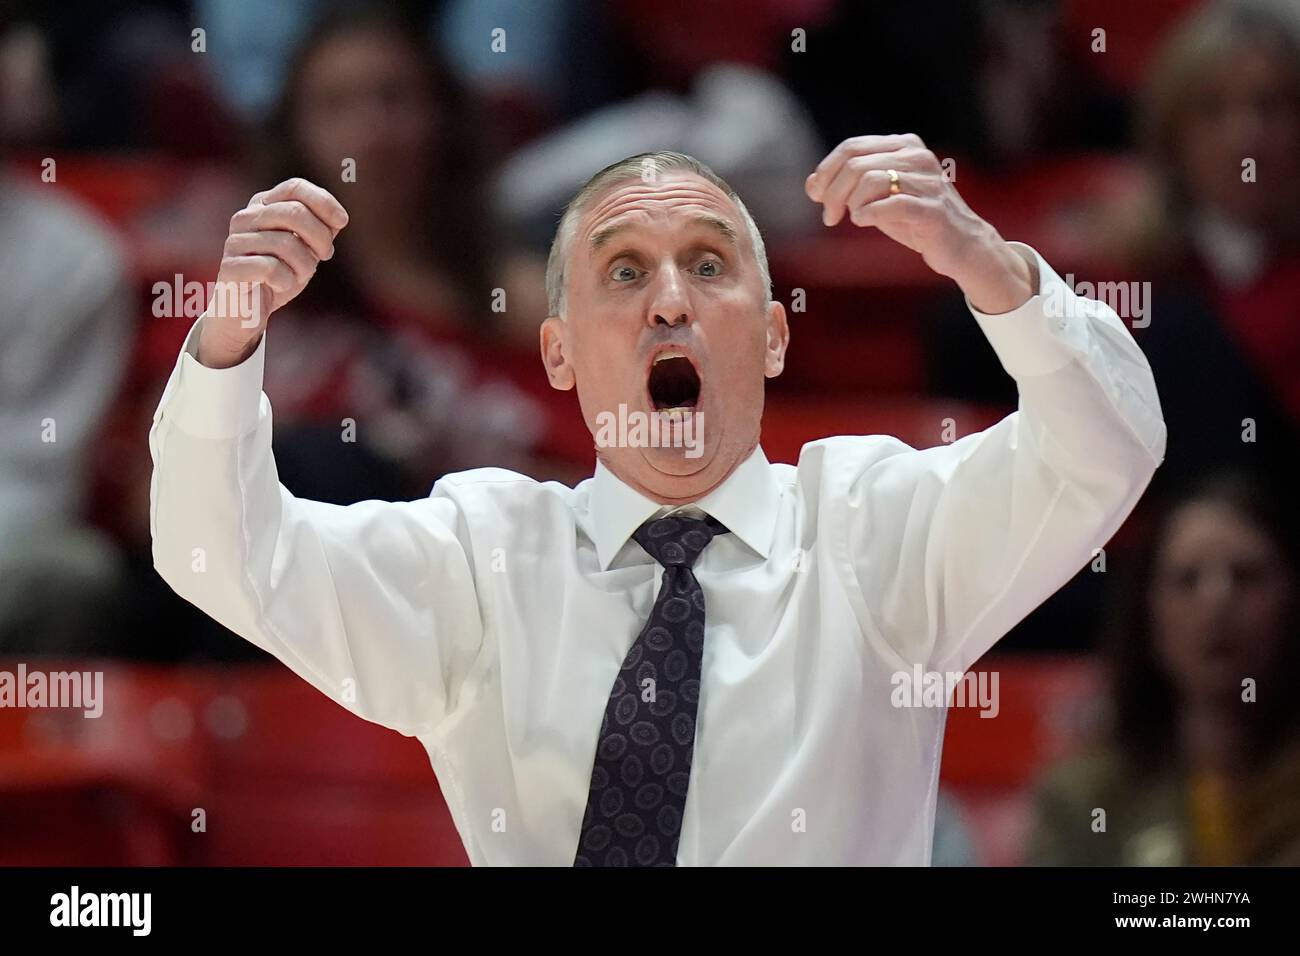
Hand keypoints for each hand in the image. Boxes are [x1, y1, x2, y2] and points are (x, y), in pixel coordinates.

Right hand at [198, 178, 348, 367]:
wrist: (246, 312)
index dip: (323, 201)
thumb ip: (320, 229)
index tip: (341, 222)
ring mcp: (234, 242)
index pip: (294, 188)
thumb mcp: (305, 249)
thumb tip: (339, 218)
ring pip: (286, 243)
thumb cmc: (279, 276)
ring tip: (298, 275)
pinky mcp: (230, 268)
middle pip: (294, 212)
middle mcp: (245, 218)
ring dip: (304, 265)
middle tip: (324, 256)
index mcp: (262, 206)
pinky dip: (285, 280)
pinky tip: (280, 286)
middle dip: (320, 237)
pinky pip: (270, 268)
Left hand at [804, 134, 1032, 312]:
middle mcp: (917, 157)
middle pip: (856, 163)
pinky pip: (891, 204)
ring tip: (851, 218)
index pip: (852, 147)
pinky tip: (863, 221)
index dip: (826, 171)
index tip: (817, 196)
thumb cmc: (916, 219)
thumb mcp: (879, 198)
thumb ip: (849, 186)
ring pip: (870, 180)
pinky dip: (868, 213)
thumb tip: (811, 184)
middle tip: (829, 216)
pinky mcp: (933, 209)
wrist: (960, 245)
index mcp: (904, 146)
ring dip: (850, 203)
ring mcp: (928, 181)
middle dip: (833, 191)